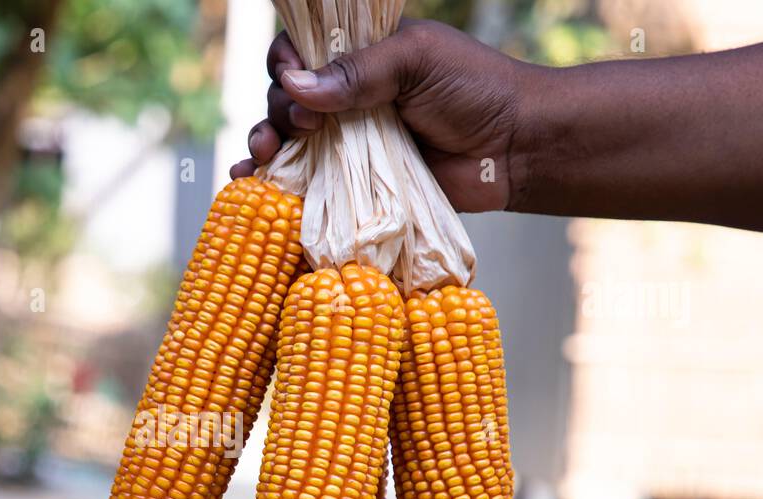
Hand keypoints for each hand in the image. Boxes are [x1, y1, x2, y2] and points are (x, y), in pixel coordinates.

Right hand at [231, 19, 534, 212]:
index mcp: (361, 55)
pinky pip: (305, 182)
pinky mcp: (356, 184)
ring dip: (264, 143)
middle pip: (286, 98)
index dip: (288, 64)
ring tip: (263, 155)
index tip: (292, 80)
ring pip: (287, 140)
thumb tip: (294, 86)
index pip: (302, 51)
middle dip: (277, 110)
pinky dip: (272, 184)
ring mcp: (349, 142)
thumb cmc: (475, 91)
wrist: (513, 150)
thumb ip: (357, 72)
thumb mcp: (415, 62)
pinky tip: (248, 184)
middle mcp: (348, 97)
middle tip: (299, 128)